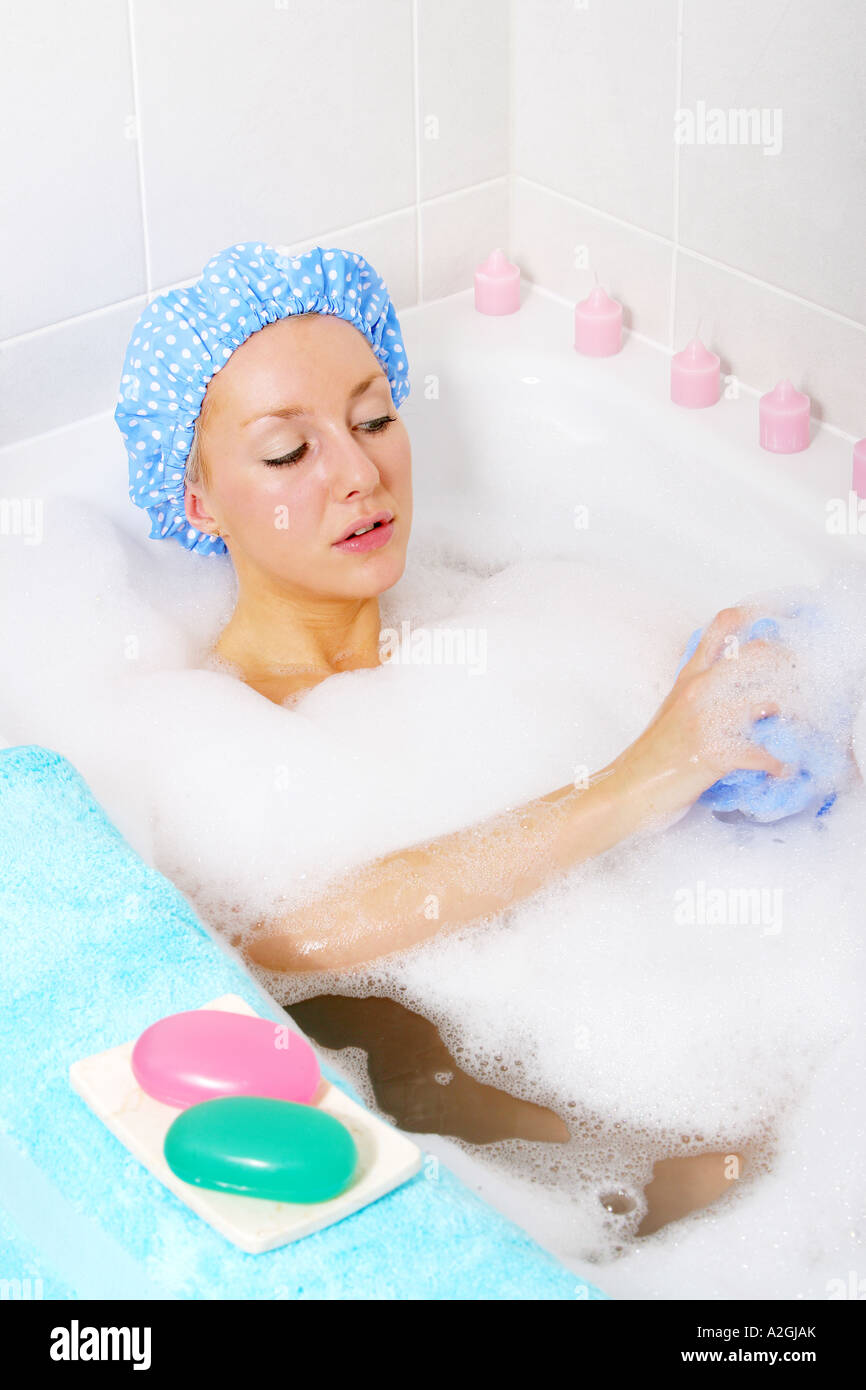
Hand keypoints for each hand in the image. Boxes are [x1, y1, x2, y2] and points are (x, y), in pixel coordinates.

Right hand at [615, 605, 794, 816]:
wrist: (628, 789)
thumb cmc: (654, 754)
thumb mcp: (676, 710)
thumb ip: (705, 692)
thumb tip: (748, 689)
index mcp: (690, 677)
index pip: (722, 626)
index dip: (756, 618)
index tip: (780, 625)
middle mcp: (700, 691)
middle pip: (758, 656)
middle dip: (789, 668)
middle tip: (802, 684)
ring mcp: (707, 720)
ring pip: (768, 703)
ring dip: (789, 720)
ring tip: (793, 731)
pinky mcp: (715, 753)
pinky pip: (763, 754)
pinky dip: (778, 764)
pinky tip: (780, 769)